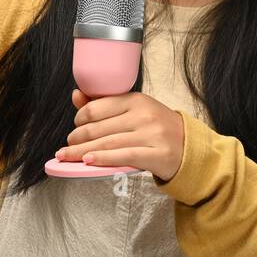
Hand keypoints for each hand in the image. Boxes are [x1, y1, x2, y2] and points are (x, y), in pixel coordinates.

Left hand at [57, 89, 185, 181]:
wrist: (189, 146)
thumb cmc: (156, 127)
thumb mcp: (134, 110)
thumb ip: (104, 104)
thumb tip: (76, 95)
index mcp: (136, 100)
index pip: (97, 108)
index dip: (80, 118)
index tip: (74, 127)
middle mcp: (143, 115)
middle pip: (99, 128)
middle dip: (77, 138)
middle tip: (66, 146)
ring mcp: (152, 135)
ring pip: (108, 143)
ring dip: (82, 151)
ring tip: (67, 156)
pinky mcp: (157, 154)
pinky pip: (124, 156)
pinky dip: (103, 159)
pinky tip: (88, 161)